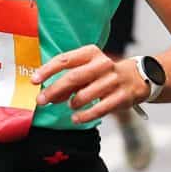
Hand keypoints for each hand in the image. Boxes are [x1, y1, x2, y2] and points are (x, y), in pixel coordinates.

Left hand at [33, 45, 147, 124]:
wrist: (136, 78)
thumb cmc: (103, 74)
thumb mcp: (87, 70)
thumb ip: (68, 82)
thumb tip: (49, 95)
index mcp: (91, 53)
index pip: (65, 60)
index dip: (47, 70)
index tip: (34, 80)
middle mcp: (102, 64)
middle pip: (73, 77)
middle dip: (54, 90)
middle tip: (42, 100)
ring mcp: (113, 80)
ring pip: (84, 95)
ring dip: (72, 103)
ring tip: (71, 105)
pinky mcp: (121, 96)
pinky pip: (98, 109)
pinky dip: (84, 116)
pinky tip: (76, 118)